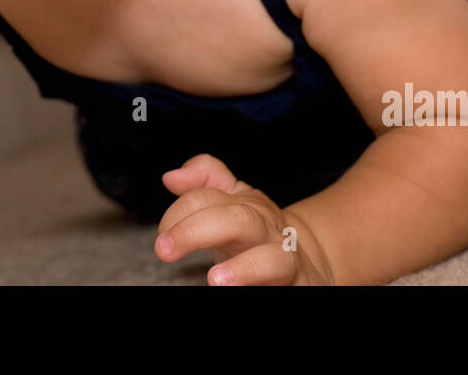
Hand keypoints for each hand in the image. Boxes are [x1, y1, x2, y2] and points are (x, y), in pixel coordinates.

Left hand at [154, 153, 334, 284]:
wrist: (306, 265)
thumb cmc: (257, 237)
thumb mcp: (232, 202)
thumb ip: (204, 182)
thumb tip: (172, 176)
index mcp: (248, 205)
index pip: (209, 197)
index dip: (180, 212)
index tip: (162, 233)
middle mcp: (268, 229)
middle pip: (239, 220)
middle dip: (198, 230)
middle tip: (165, 249)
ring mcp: (287, 260)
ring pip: (273, 260)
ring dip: (245, 268)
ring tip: (216, 280)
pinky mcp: (300, 286)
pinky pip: (284, 285)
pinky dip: (260, 286)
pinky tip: (236, 291)